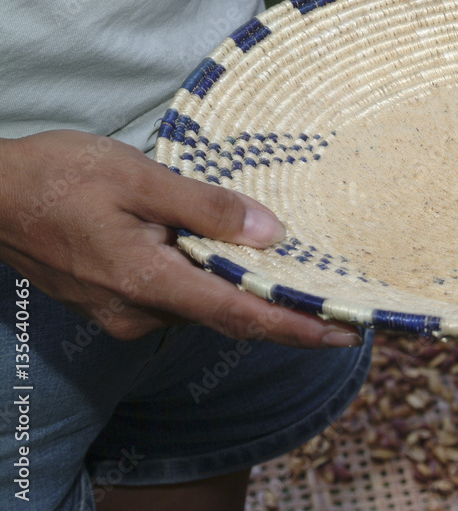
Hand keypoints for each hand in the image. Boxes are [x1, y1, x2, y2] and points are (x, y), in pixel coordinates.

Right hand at [0, 131, 361, 347]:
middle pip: (228, 316)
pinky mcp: (116, 301)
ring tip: (297, 270)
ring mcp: (126, 312)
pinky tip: (233, 258)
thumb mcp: (140, 178)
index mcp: (151, 282)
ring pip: (203, 305)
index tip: (346, 333)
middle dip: (284, 312)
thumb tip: (270, 232)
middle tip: (340, 302)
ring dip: (246, 291)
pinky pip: (179, 297)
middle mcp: (141, 312)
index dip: (297, 328)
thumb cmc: (58, 177)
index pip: (241, 316)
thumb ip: (207, 208)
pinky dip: (213, 282)